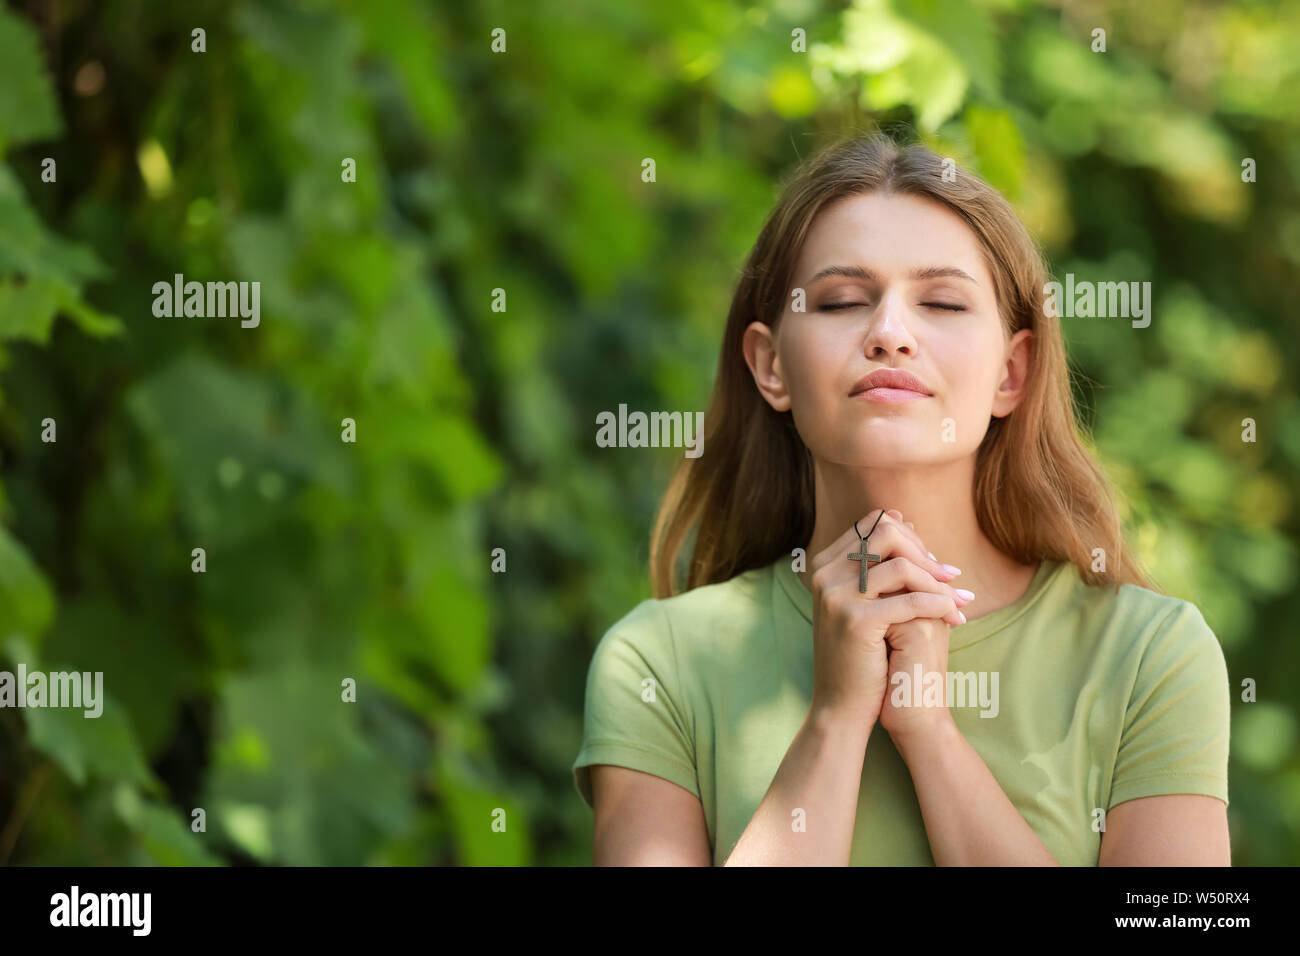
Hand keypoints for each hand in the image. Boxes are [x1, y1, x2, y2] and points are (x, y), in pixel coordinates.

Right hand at [805, 509, 968, 726]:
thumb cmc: (860, 653)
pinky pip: (911, 600)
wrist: (842, 705)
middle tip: (950, 576)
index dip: (910, 537)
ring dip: (937, 581)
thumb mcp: (864, 599)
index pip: (874, 524)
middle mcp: (824, 573)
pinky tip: (953, 617)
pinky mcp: (855, 620)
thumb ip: (878, 562)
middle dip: (924, 552)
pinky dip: (940, 605)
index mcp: (824, 564)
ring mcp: (835, 595)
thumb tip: (902, 516)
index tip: (933, 564)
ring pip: (901, 564)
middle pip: (885, 531)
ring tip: (957, 600)